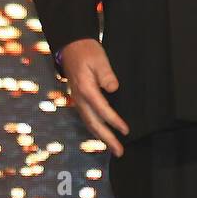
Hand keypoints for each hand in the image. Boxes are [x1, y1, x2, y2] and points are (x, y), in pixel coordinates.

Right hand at [59, 38, 128, 156]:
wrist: (70, 46)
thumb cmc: (86, 51)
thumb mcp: (99, 59)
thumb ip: (106, 74)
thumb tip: (113, 88)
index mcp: (85, 88)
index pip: (101, 108)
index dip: (113, 120)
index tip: (125, 130)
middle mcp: (79, 97)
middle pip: (92, 121)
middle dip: (106, 138)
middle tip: (119, 151)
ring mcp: (77, 98)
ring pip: (88, 121)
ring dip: (100, 136)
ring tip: (112, 148)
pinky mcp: (79, 98)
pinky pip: (86, 117)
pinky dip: (94, 128)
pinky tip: (101, 133)